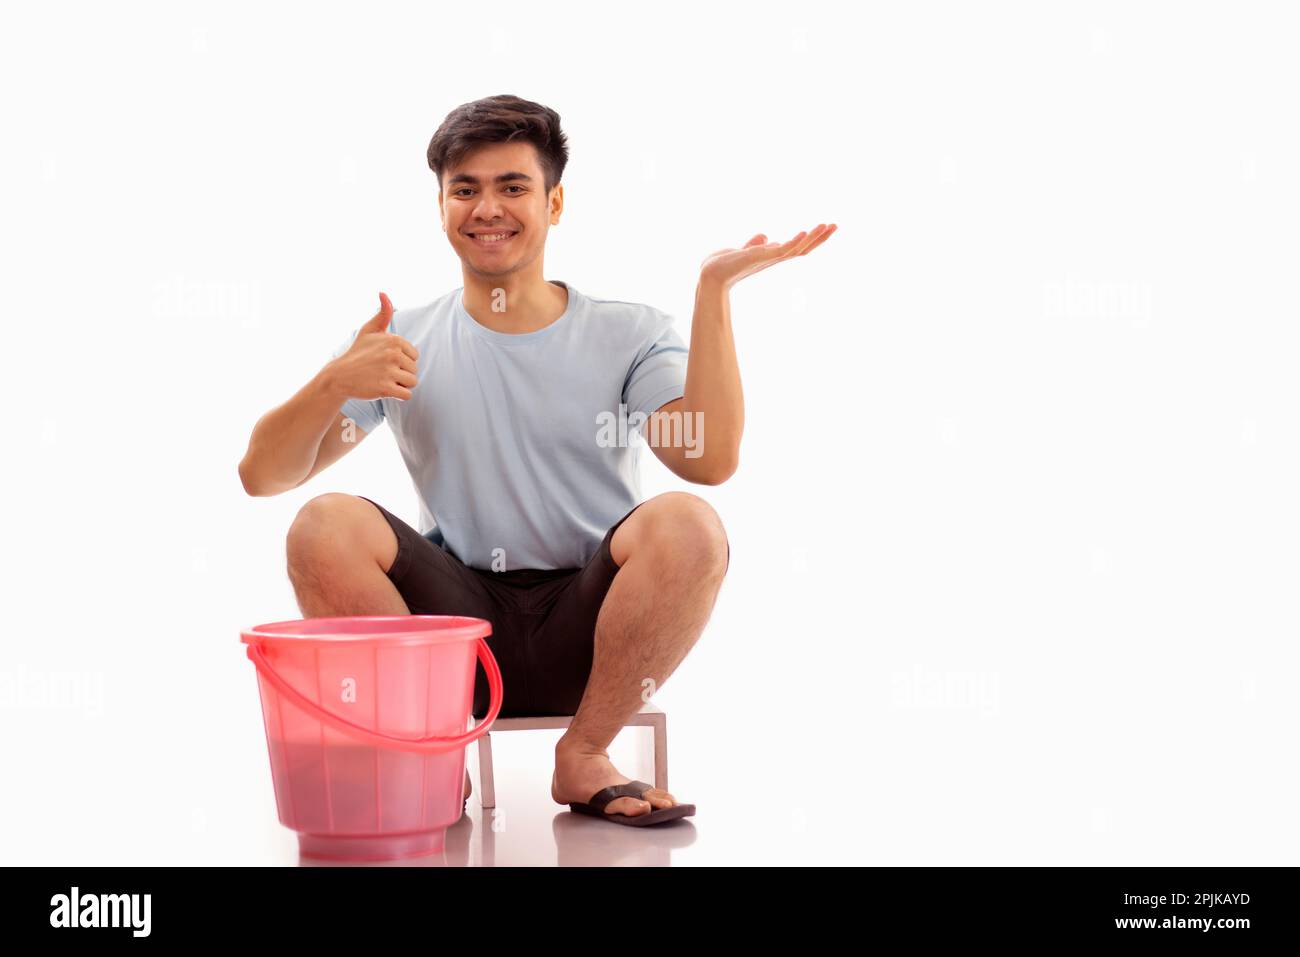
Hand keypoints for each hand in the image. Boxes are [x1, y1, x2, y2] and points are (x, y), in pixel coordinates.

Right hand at [323, 292, 419, 400]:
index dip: (402, 361)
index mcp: (394, 340)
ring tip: (384, 380)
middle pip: (414, 370)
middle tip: (382, 372)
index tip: (385, 360)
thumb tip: (384, 293)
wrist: (339, 376)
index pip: (415, 356)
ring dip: (400, 385)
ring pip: (412, 382)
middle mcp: (393, 354)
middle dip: (401, 373)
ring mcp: (389, 371)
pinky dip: (398, 396)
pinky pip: (407, 395)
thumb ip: (382, 314)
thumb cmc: (357, 353)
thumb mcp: (369, 330)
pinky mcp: (385, 388)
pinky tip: (385, 389)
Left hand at [699, 223, 837, 290]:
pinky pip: (782, 250)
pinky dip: (794, 242)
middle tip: (836, 225)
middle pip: (803, 249)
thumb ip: (755, 243)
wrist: (711, 274)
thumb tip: (765, 236)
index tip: (827, 227)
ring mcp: (768, 259)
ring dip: (812, 238)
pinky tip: (804, 233)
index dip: (813, 239)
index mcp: (772, 256)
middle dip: (820, 238)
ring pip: (796, 249)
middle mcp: (773, 259)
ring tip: (826, 226)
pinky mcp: (760, 258)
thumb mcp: (744, 250)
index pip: (798, 247)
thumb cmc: (725, 265)